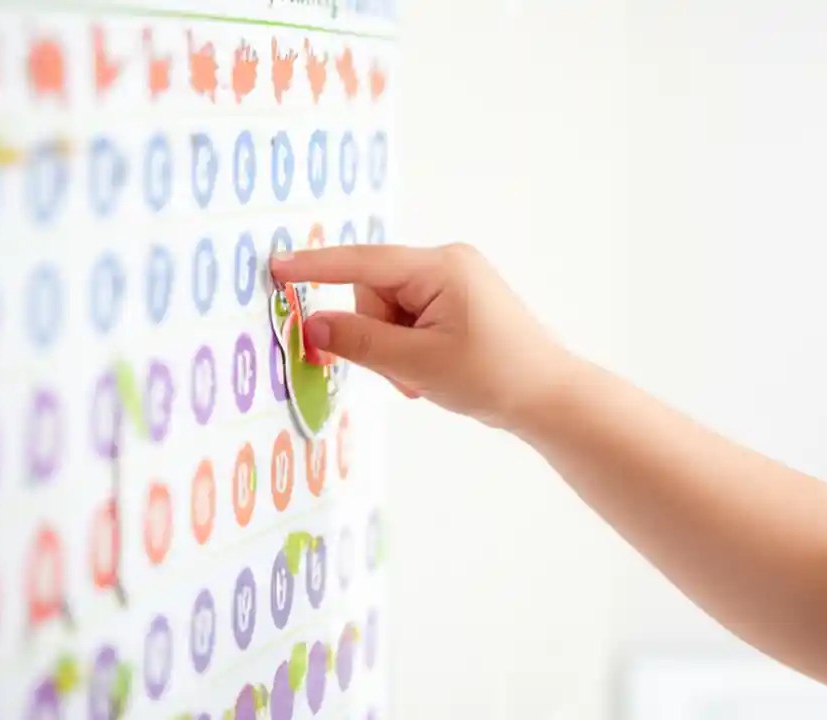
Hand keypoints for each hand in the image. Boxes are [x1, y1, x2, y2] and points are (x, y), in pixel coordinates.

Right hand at [270, 243, 577, 428]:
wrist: (549, 396)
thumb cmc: (493, 376)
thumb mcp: (417, 364)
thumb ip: (360, 342)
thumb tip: (313, 325)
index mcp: (440, 267)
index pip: (363, 262)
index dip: (315, 267)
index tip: (276, 267)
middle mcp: (447, 264)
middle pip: (374, 292)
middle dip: (377, 336)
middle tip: (406, 375)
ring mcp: (455, 282)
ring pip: (389, 311)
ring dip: (394, 350)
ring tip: (425, 379)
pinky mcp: (459, 303)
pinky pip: (411, 319)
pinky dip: (410, 349)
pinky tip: (434, 373)